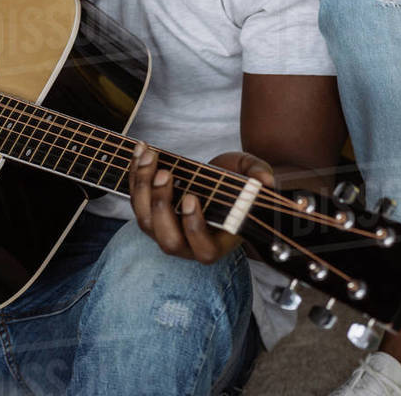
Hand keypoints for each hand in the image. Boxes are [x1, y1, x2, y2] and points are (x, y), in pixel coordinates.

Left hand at [129, 145, 273, 263]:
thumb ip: (258, 174)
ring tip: (150, 158)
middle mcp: (187, 244)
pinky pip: (136, 200)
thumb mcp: (249, 174)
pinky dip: (135, 174)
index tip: (192, 198)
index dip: (194, 228)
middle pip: (168, 240)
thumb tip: (265, 180)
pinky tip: (141, 151)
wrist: (214, 178)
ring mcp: (166, 230)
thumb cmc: (234, 183)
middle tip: (166, 174)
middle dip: (162, 206)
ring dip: (143, 188)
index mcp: (216, 242)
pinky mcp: (150, 213)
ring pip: (145, 222)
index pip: (203, 250)